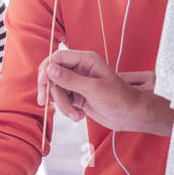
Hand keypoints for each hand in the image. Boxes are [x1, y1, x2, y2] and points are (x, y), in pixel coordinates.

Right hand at [38, 49, 153, 131]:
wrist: (130, 115)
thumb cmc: (119, 99)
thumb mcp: (93, 89)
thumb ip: (70, 79)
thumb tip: (49, 69)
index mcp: (86, 60)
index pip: (57, 58)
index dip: (46, 69)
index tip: (42, 83)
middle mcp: (80, 69)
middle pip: (53, 76)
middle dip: (53, 92)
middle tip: (47, 104)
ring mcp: (77, 83)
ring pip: (57, 90)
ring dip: (62, 105)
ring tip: (76, 116)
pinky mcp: (77, 96)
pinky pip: (62, 100)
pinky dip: (67, 110)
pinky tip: (78, 116)